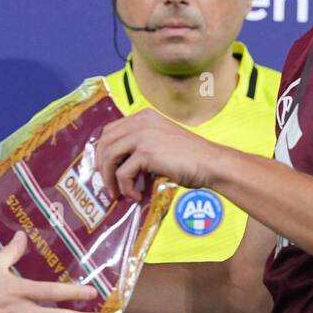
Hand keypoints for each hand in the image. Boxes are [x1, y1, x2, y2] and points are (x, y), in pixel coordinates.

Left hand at [94, 108, 223, 201]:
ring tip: (118, 193)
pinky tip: (137, 196)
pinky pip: (123, 173)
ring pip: (110, 157)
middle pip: (105, 142)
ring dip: (110, 179)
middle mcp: (141, 122)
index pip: (110, 130)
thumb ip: (140, 145)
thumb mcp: (160, 142)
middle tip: (106, 184)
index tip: (103, 168)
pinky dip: (126, 187)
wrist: (211, 163)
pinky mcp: (146, 153)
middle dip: (102, 165)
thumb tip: (117, 165)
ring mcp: (143, 136)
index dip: (102, 151)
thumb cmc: (190, 157)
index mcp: (144, 117)